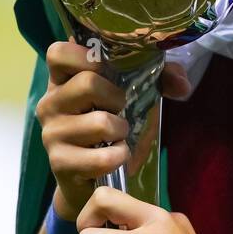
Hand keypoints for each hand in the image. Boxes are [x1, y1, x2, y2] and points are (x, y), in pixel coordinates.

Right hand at [35, 41, 190, 220]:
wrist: (91, 181)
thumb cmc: (111, 129)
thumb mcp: (133, 97)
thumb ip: (159, 78)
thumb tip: (183, 83)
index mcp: (62, 80)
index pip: (58, 52)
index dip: (84, 55)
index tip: (105, 67)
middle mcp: (50, 103)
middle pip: (87, 82)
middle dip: (117, 96)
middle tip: (121, 108)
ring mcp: (51, 133)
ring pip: (99, 122)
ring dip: (121, 130)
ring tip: (120, 135)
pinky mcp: (60, 163)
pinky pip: (101, 157)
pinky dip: (118, 156)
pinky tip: (116, 156)